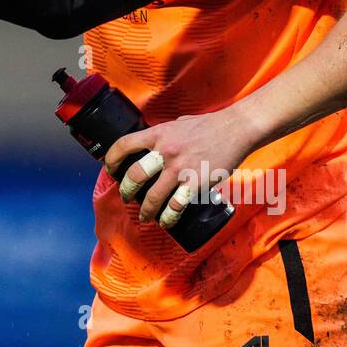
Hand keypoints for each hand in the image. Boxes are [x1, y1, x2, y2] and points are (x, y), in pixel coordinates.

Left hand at [103, 106, 256, 226]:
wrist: (236, 129)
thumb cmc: (208, 126)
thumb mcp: (178, 124)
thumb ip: (163, 134)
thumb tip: (150, 144)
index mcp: (158, 134)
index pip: (124, 145)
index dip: (111, 159)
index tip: (110, 169)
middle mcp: (165, 151)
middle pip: (134, 175)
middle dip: (126, 191)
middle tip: (126, 198)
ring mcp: (181, 168)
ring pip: (153, 196)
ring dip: (146, 211)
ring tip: (144, 216)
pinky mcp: (196, 182)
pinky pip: (176, 205)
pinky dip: (169, 217)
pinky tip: (166, 221)